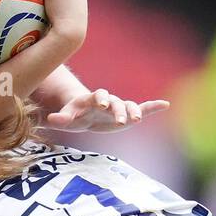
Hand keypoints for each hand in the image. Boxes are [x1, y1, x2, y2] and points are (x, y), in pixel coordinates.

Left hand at [45, 87, 169, 131]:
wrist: (84, 114)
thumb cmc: (74, 116)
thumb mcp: (66, 118)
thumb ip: (59, 118)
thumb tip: (50, 119)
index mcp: (92, 99)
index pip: (97, 95)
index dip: (100, 98)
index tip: (101, 104)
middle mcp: (107, 101)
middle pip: (115, 102)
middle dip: (118, 109)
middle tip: (121, 119)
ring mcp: (118, 107)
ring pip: (129, 106)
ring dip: (134, 111)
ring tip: (138, 119)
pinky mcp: (127, 114)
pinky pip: (142, 109)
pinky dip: (153, 107)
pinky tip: (165, 105)